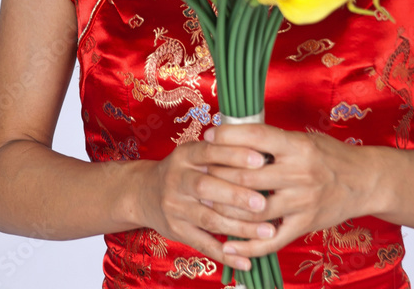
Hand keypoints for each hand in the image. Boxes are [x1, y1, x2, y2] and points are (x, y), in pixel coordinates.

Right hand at [138, 137, 280, 272]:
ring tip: (268, 230)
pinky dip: (226, 255)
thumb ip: (220, 153)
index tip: (261, 160)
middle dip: (237, 195)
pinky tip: (246, 262)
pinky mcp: (177, 231)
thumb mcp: (194, 153)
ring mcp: (175, 208)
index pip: (209, 152)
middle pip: (206, 188)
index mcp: (185, 155)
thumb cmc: (183, 170)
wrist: (145, 193)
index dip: (234, 155)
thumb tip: (261, 152)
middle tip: (264, 202)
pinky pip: (204, 244)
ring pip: (209, 219)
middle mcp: (177, 180)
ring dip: (240, 227)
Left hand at [201, 123, 379, 261]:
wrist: (365, 181)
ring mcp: (302, 202)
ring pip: (254, 209)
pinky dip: (247, 245)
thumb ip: (273, 141)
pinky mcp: (305, 225)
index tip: (209, 134)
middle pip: (248, 176)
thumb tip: (233, 134)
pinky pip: (271, 240)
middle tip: (200, 170)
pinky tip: (227, 245)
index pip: (256, 137)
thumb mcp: (304, 139)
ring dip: (225, 208)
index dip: (228, 136)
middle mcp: (300, 173)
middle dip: (219, 174)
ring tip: (205, 204)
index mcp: (297, 146)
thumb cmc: (329, 155)